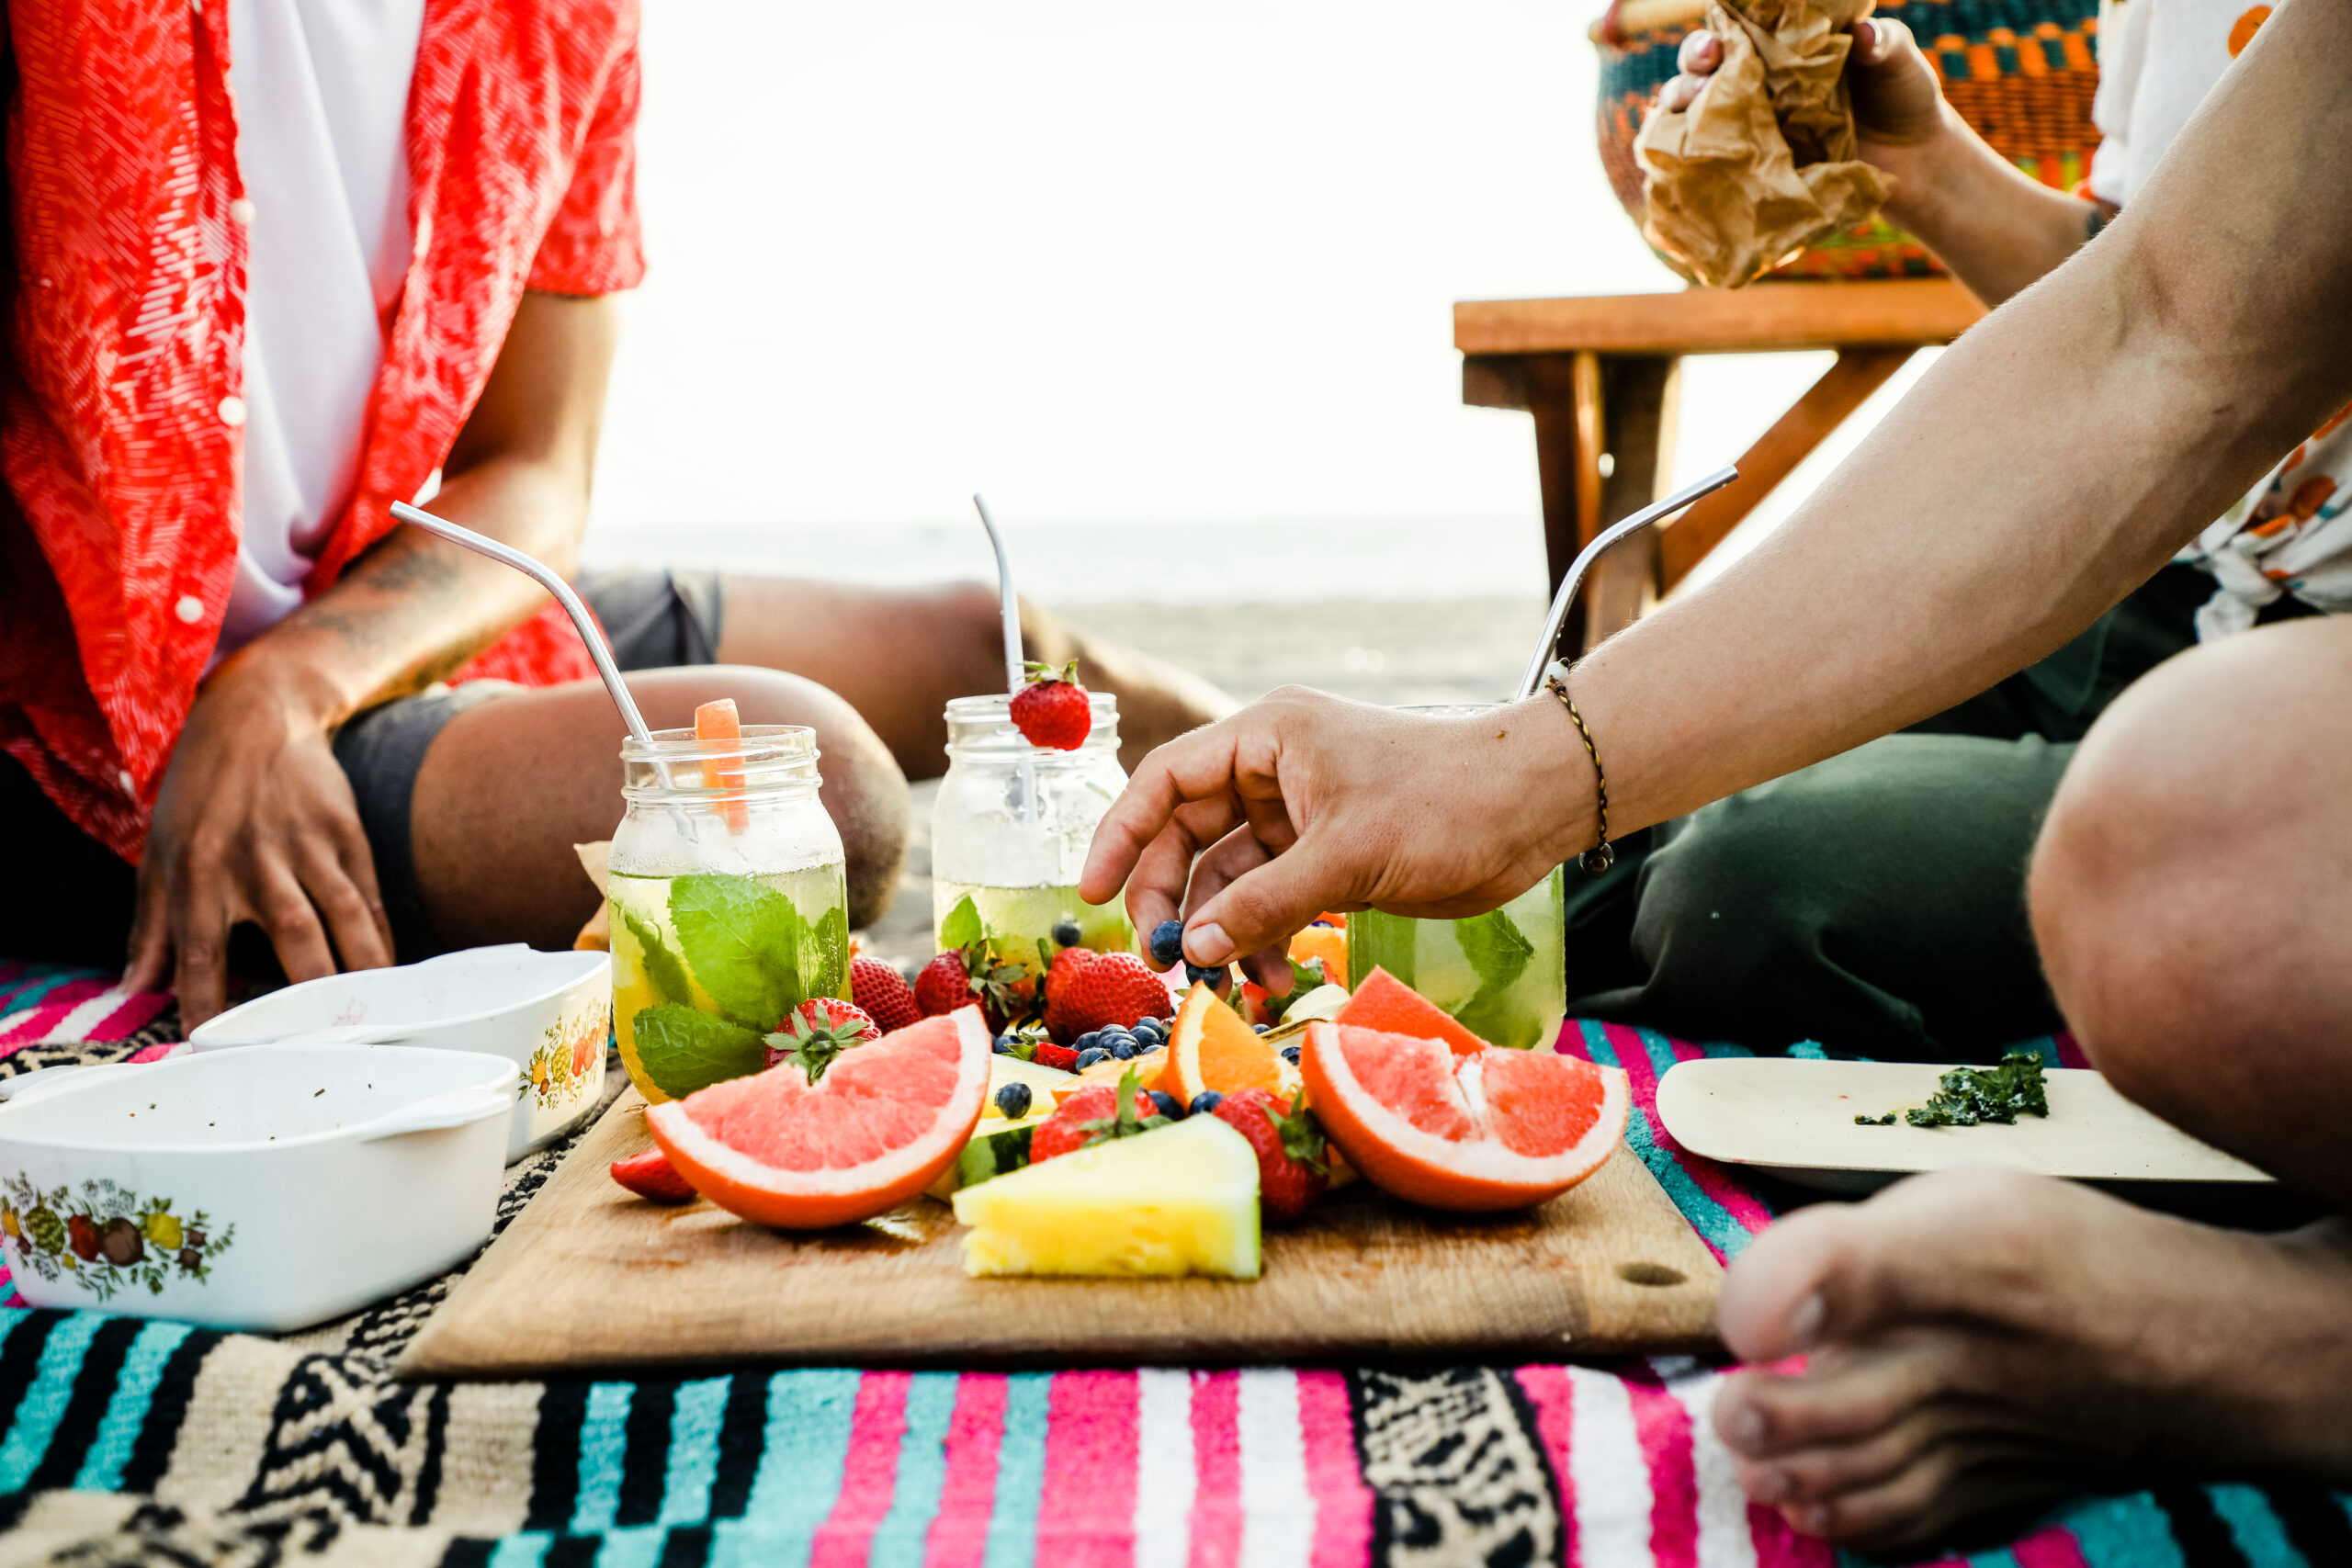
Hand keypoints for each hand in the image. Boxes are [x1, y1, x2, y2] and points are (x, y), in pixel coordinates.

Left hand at [125, 661, 393, 1025]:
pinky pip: (370, 895)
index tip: (214, 1048)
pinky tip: (390, 974)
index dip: (208, 1003)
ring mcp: (308, 844)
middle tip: (321, 1043)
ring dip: (362, 970)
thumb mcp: (157, 852)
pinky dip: (383, 937)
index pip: (202, 951)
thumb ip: (148, 927)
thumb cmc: (198, 791)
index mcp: (197, 869)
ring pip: (344, 915)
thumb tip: (134, 989)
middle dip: (308, 995)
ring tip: (375, 1017)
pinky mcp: (347, 833)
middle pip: (292, 935)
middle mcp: (255, 859)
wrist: (256, 714)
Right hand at [1079, 687, 1588, 990]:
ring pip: (1229, 876)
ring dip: (1219, 929)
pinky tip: (1265, 977)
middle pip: (1188, 835)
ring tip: (1219, 983)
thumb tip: (1192, 949)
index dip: (1122, 834)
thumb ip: (1262, 905)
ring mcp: (1300, 815)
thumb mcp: (1345, 856)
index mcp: (1266, 737)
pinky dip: (1260, 938)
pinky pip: (1271, 900)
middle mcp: (1273, 771)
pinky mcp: (1330, 856)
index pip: (1164, 780)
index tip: (1093, 893)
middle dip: (1172, 897)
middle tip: (1164, 958)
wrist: (1534, 809)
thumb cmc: (1445, 803)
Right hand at [1664, 18, 1951, 167]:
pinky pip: (1710, 161)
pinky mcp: (1755, 168)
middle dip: (1691, 68)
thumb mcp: (1899, 61)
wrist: (1915, 161)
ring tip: (1691, 118)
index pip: (1735, 30)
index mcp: (1783, 47)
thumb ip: (1884, 43)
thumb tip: (1864, 35)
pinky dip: (1689, 160)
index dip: (1715, 32)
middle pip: (1702, 68)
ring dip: (1681, 111)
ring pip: (1694, 112)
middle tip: (1703, 74)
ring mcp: (1752, 126)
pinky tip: (1683, 162)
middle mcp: (1759, 82)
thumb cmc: (1903, 98)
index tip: (1717, 41)